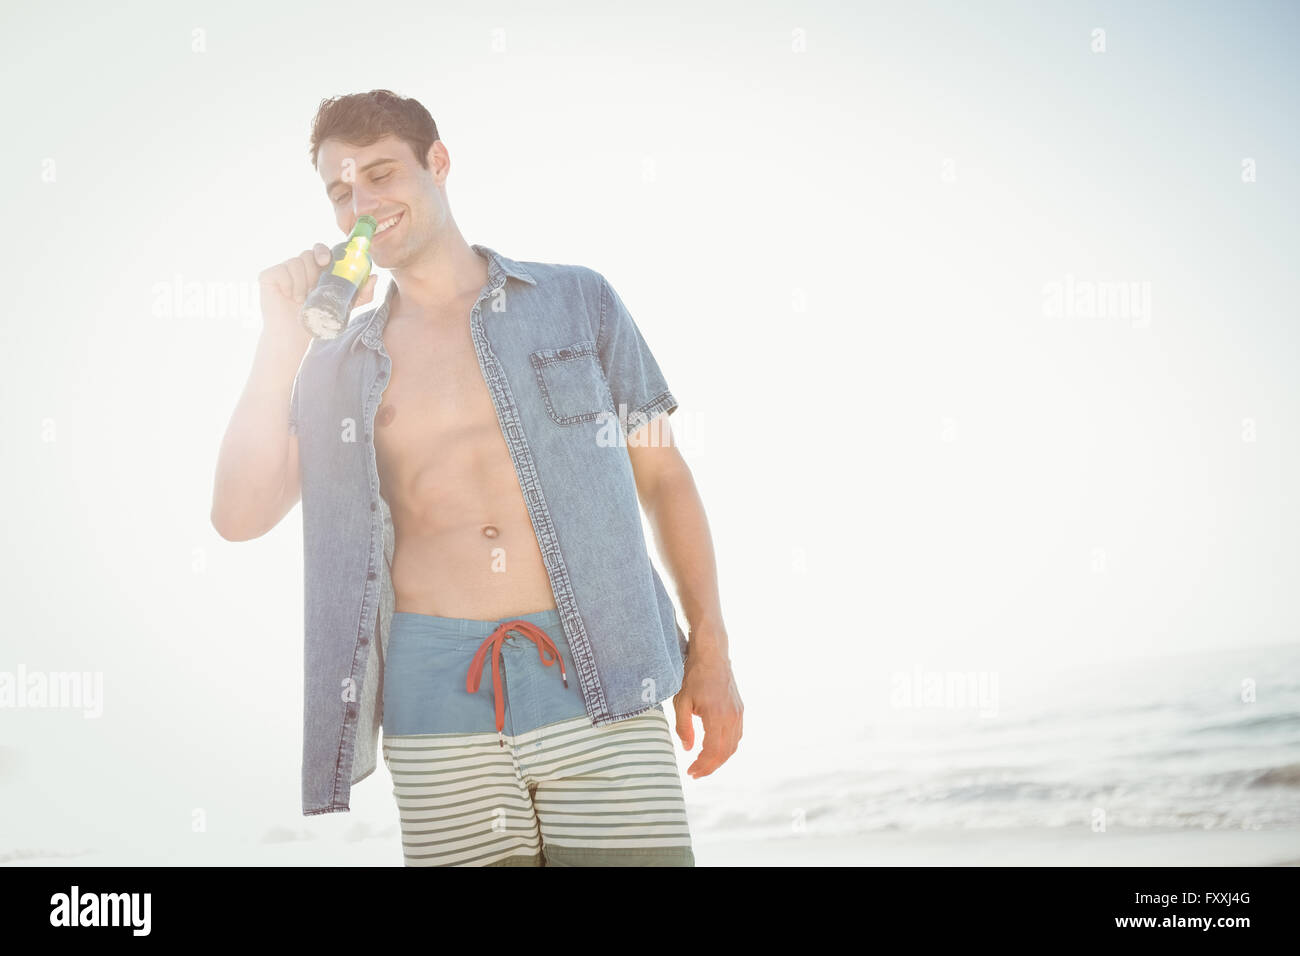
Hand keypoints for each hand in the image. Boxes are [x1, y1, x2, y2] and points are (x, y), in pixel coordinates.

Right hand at [257, 243, 376, 348]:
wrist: (296, 338)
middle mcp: (299, 266)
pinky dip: (288, 284)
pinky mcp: (268, 276)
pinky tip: (290, 297)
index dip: (323, 251)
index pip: (320, 250)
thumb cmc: (318, 320)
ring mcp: (283, 270)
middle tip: (314, 288)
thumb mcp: (344, 306)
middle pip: (307, 254)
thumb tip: (375, 277)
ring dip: (302, 282)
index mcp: (315, 269)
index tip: (326, 261)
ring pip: (295, 263)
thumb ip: (360, 294)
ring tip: (302, 299)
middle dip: (313, 270)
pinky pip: (280, 271)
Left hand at [672, 650, 742, 778]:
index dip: (702, 766)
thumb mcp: (681, 702)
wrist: (712, 656)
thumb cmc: (693, 677)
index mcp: (716, 716)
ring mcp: (738, 714)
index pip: (712, 751)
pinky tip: (715, 750)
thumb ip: (684, 728)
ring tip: (704, 765)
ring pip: (733, 746)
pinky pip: (736, 736)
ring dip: (719, 760)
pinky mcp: (740, 710)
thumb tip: (688, 749)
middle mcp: (732, 717)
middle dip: (710, 767)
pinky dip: (726, 748)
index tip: (690, 772)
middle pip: (724, 753)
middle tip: (695, 773)